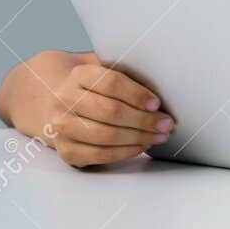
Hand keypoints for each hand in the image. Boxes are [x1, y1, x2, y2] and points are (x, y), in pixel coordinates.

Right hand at [46, 59, 172, 168]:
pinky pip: (99, 154)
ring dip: (138, 137)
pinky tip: (141, 146)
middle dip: (144, 120)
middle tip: (166, 123)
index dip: (137, 94)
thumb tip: (167, 89)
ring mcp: (62, 126)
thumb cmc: (100, 89)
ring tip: (159, 136)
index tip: (157, 103)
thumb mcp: (111, 74)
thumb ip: (132, 77)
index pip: (112, 83)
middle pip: (110, 111)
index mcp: (80, 75)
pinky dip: (125, 152)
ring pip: (105, 135)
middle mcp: (65, 99)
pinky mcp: (66, 149)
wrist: (67, 106)